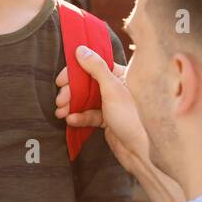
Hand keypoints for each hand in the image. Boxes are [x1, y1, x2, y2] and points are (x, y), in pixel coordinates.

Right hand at [54, 50, 148, 171]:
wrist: (141, 152)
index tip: (61, 80)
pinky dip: (79, 117)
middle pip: (86, 83)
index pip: (92, 66)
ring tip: (60, 112)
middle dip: (70, 91)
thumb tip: (80, 50)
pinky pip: (89, 115)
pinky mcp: (107, 120)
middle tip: (60, 100)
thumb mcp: (112, 90)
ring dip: (71, 105)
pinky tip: (71, 120)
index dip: (75, 72)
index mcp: (120, 75)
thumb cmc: (133, 118)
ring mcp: (111, 104)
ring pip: (85, 99)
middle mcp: (116, 87)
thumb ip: (96, 68)